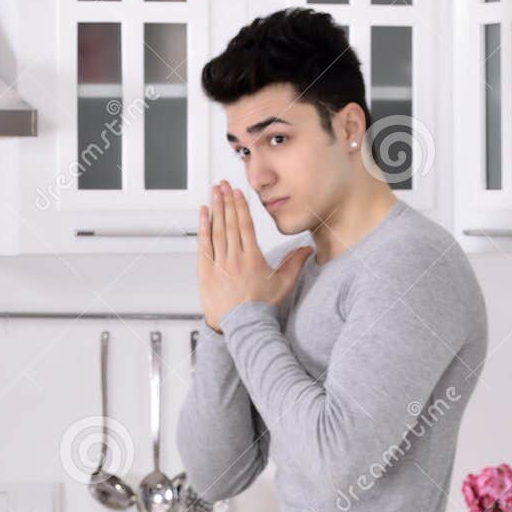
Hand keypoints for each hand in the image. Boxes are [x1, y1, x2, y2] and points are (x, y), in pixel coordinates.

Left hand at [198, 180, 312, 332]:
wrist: (242, 327)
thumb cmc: (261, 308)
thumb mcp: (283, 284)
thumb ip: (295, 263)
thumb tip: (308, 248)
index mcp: (252, 258)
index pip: (245, 225)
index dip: (240, 206)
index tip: (237, 191)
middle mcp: (234, 258)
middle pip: (230, 223)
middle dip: (226, 201)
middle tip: (223, 184)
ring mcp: (219, 264)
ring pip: (216, 231)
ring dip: (215, 209)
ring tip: (214, 192)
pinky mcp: (206, 272)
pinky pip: (203, 245)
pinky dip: (202, 228)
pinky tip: (203, 214)